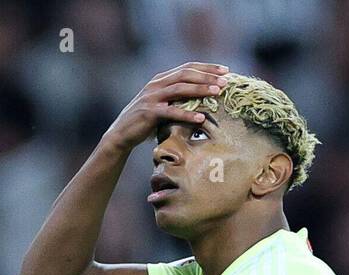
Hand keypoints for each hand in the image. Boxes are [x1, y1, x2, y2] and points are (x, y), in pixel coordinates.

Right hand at [102, 62, 228, 152]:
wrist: (122, 133)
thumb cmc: (146, 121)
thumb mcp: (163, 105)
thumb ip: (178, 99)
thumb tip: (203, 99)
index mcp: (161, 79)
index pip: (187, 68)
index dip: (207, 67)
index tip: (225, 70)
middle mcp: (156, 84)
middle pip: (186, 74)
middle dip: (207, 75)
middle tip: (226, 79)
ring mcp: (152, 97)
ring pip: (180, 89)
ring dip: (200, 89)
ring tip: (217, 92)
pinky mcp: (149, 113)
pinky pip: (171, 112)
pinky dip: (187, 114)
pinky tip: (201, 118)